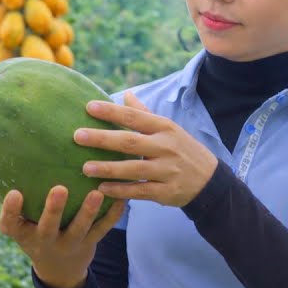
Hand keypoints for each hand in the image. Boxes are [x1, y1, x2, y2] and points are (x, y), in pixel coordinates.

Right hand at [0, 184, 124, 287]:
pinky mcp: (89, 244)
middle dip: (54, 209)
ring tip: (97, 193)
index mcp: (24, 234)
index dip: (10, 211)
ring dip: (88, 212)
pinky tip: (121, 197)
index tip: (14, 193)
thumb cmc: (36, 232)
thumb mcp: (22, 223)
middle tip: (59, 189)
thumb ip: (19, 202)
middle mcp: (44, 241)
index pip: (10, 225)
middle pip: (47, 227)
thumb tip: (17, 157)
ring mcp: (68, 244)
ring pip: (79, 229)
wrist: (60, 269)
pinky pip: (102, 229)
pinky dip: (113, 214)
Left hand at [76, 90, 218, 207]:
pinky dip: (120, 191)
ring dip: (108, 168)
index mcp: (165, 128)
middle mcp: (166, 147)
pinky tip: (102, 189)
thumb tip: (126, 95)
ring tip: (85, 168)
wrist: (210, 181)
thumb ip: (145, 114)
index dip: (112, 112)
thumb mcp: (169, 129)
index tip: (88, 107)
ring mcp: (167, 171)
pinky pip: (139, 191)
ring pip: (133, 169)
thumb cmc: (182, 150)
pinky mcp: (166, 192)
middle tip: (77, 136)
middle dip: (103, 139)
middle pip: (130, 142)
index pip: (135, 117)